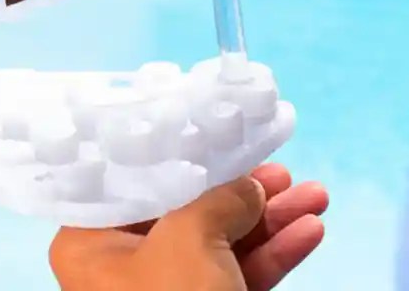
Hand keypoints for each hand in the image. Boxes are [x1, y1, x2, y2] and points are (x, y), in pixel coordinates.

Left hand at [49, 164, 327, 290]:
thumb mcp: (191, 237)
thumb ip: (222, 198)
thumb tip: (249, 187)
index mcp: (92, 243)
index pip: (138, 181)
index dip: (183, 154)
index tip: (221, 133)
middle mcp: (124, 267)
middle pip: (190, 210)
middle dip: (245, 191)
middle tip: (282, 171)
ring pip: (224, 243)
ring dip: (272, 220)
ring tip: (316, 196)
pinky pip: (240, 275)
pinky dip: (275, 254)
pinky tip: (311, 232)